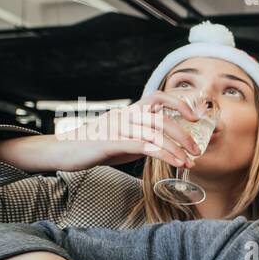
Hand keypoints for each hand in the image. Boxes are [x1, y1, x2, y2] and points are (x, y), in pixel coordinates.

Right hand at [47, 93, 203, 171]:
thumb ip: (144, 138)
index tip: (194, 118)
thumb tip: (167, 145)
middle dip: (184, 135)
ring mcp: (116, 128)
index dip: (178, 103)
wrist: (62, 152)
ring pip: (154, 134)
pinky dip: (162, 154)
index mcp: (128, 112)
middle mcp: (124, 116)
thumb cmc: (94, 146)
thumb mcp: (124, 139)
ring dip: (176, 149)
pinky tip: (174, 162)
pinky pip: (141, 146)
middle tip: (196, 151)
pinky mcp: (109, 143)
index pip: (157, 97)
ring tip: (189, 162)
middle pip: (161, 119)